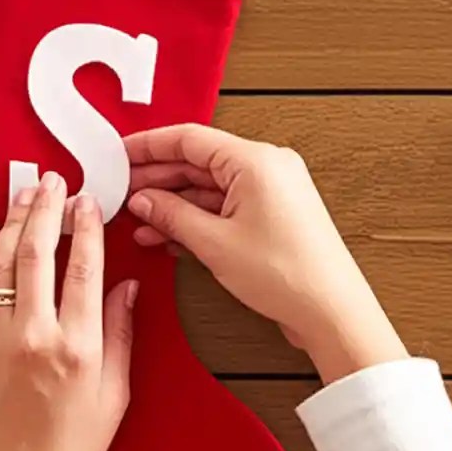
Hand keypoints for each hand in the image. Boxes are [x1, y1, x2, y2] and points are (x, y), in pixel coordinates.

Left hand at [0, 172, 138, 450]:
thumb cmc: (68, 450)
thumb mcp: (113, 397)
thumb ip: (121, 336)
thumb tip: (128, 286)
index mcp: (78, 348)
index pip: (85, 268)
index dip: (87, 226)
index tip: (89, 200)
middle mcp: (34, 335)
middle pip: (39, 252)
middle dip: (47, 208)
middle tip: (53, 181)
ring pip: (2, 262)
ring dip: (13, 221)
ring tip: (25, 194)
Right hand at [123, 124, 406, 383]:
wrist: (331, 311)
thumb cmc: (289, 274)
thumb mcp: (214, 243)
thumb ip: (172, 214)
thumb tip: (144, 199)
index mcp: (255, 160)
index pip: (189, 139)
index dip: (148, 145)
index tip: (121, 153)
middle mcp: (266, 168)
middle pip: (197, 162)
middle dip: (157, 179)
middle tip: (123, 191)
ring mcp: (270, 192)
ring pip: (208, 188)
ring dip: (173, 204)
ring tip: (139, 222)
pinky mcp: (271, 216)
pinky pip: (224, 206)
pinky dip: (195, 219)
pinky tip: (168, 235)